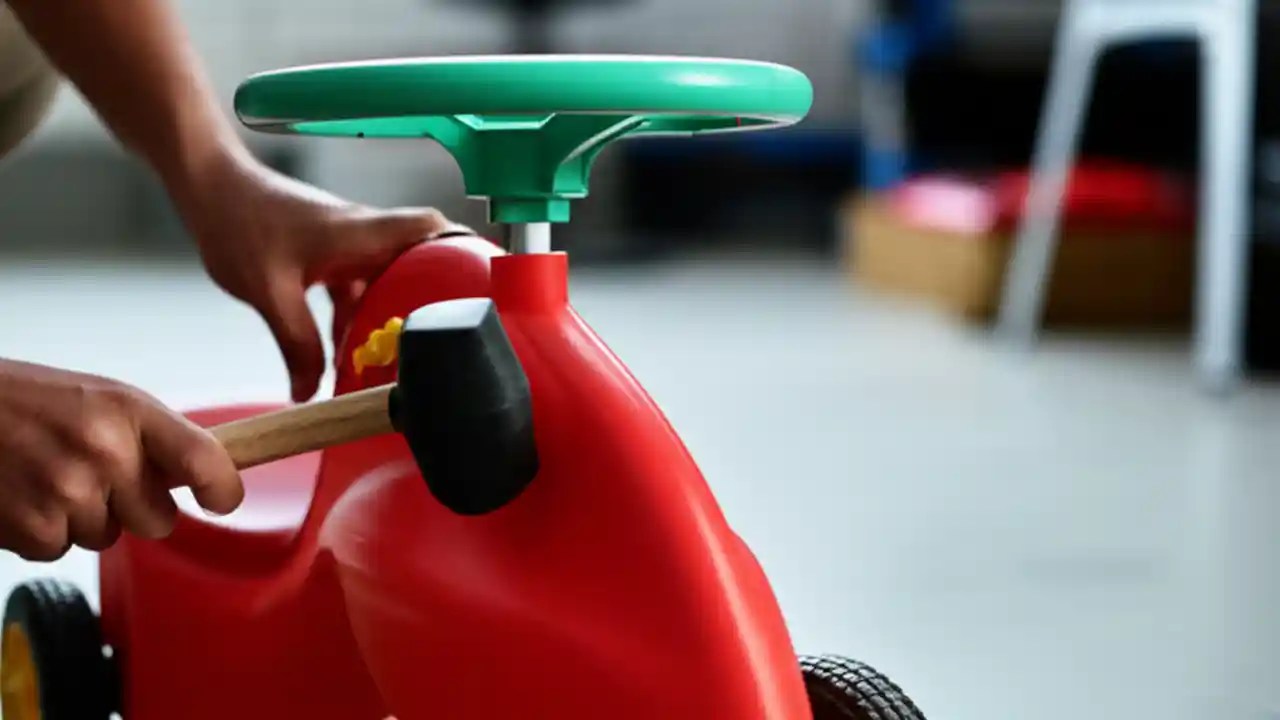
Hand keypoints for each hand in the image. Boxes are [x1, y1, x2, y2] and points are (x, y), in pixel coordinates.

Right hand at [0, 359, 242, 560]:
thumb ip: (152, 437)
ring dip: (81, 517)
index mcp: (128, 411)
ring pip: (107, 538)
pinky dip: (42, 531)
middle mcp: (105, 451)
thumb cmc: (28, 402)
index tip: (222, 500)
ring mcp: (68, 492)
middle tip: (93, 474)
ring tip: (46, 475)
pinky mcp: (33, 528)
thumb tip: (207, 478)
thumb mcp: (101, 399)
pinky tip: (23, 494)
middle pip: (160, 520)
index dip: (223, 488)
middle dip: (133, 507)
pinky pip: (61, 550)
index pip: (204, 460)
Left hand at [173, 152, 465, 402]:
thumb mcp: (268, 292)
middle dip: (432, 298)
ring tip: (393, 356)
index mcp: (361, 233)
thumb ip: (297, 344)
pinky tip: (344, 345)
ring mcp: (346, 241)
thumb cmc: (238, 220)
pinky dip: (358, 313)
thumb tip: (312, 393)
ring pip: (385, 278)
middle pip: (418, 260)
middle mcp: (363, 233)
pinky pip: (357, 284)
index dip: (464, 250)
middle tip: (444, 339)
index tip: (486, 281)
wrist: (208, 186)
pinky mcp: (327, 249)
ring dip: (389, 313)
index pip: (432, 229)